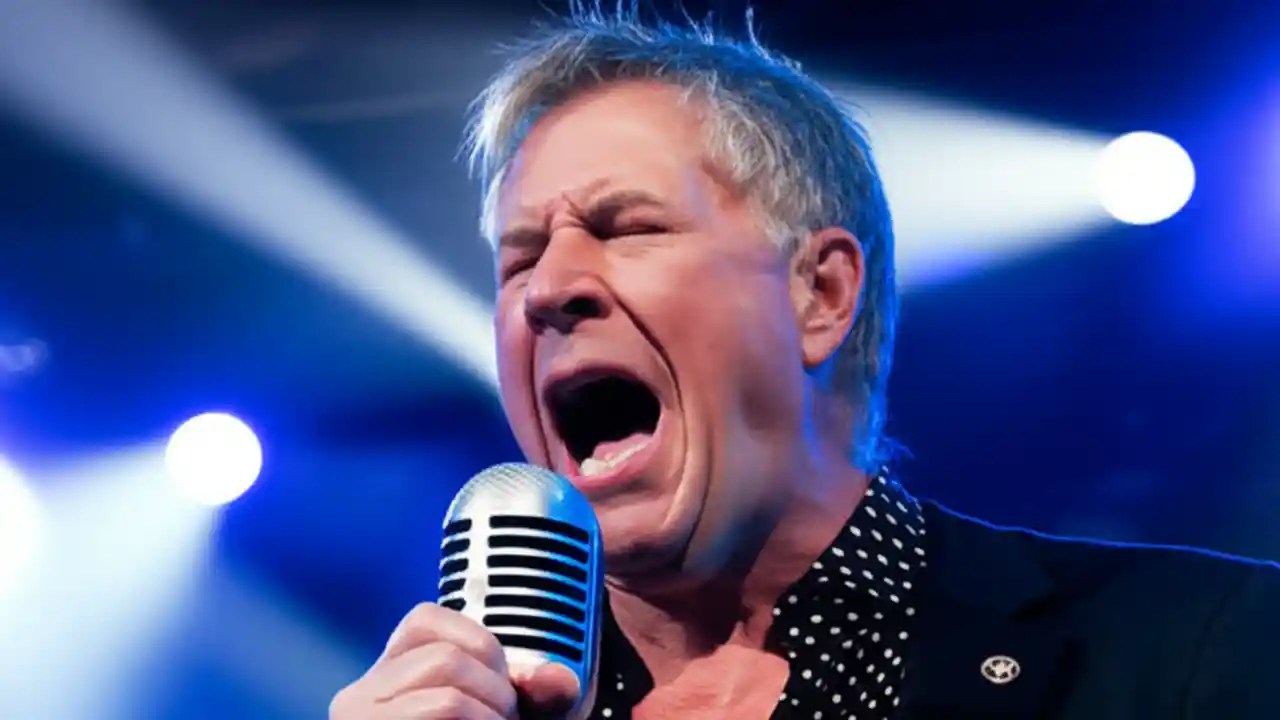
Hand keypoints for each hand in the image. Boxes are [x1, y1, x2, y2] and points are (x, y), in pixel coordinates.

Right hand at [329, 602, 580, 718]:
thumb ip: (538, 700)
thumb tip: (557, 678)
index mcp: (383, 681)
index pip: (424, 620)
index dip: (481, 646)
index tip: (500, 690)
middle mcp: (356, 701)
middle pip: (445, 659)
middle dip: (496, 692)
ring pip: (444, 691)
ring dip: (490, 715)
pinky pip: (440, 711)